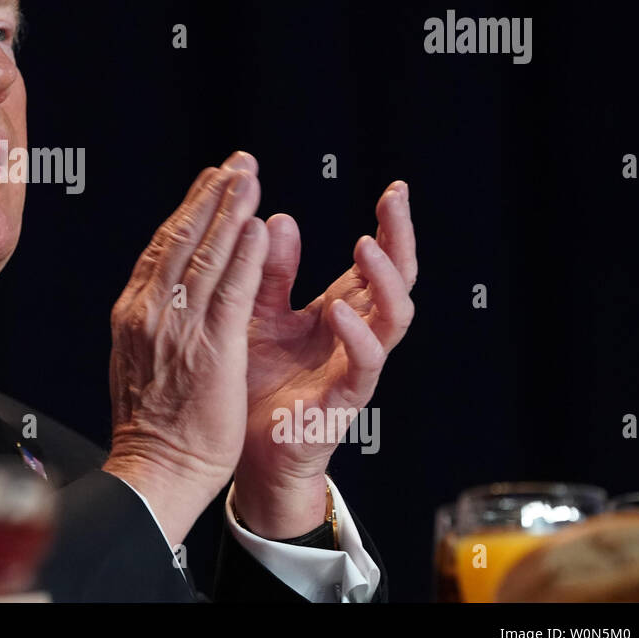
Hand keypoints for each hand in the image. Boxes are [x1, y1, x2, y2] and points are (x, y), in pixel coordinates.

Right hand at [103, 152, 270, 546]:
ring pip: (205, 256)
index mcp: (133, 313)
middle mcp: (150, 312)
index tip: (209, 183)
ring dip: (229, 211)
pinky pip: (230, 292)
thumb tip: (160, 289)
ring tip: (249, 177)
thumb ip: (151, 319)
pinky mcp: (210, 349)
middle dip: (210, 197)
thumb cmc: (150, 426)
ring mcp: (177, 328)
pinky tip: (256, 227)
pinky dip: (242, 256)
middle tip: (235, 164)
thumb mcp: (137, 359)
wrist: (153, 471)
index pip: (162, 248)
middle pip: (181, 239)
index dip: (188, 211)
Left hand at [234, 180, 416, 538]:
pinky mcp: (342, 400)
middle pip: (396, 281)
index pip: (373, 263)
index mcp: (337, 311)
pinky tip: (340, 312)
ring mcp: (353, 366)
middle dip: (400, 239)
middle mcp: (354, 335)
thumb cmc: (250, 380)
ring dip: (385, 280)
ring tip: (367, 246)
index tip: (395, 189)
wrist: (238, 448)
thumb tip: (279, 217)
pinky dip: (356, 337)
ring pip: (392, 318)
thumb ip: (269, 272)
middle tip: (395, 202)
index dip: (388, 227)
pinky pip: (363, 366)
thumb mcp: (256, 314)